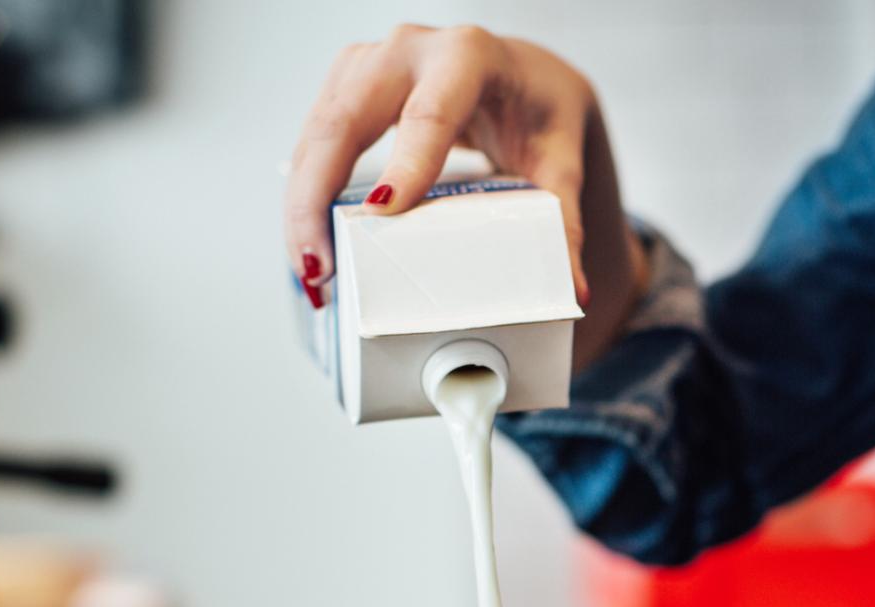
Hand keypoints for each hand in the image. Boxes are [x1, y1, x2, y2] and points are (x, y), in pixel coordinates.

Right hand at [284, 23, 645, 341]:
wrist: (523, 76)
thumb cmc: (537, 110)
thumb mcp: (560, 160)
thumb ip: (564, 220)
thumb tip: (572, 289)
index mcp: (468, 56)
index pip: (430, 111)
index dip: (405, 162)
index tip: (382, 213)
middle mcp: (410, 49)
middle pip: (345, 119)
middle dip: (318, 196)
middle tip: (318, 268)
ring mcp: (369, 63)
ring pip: (315, 132)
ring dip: (301, 205)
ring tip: (310, 273)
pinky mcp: (347, 86)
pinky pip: (313, 141)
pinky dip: (305, 195)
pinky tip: (308, 244)